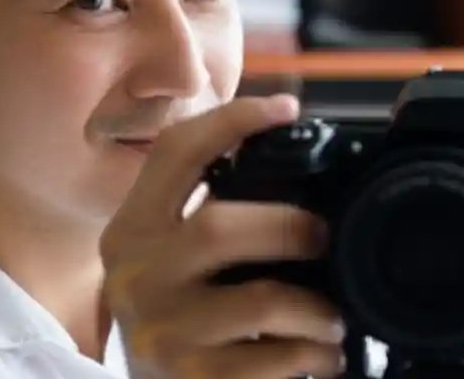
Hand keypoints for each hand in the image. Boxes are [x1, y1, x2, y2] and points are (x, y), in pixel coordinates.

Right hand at [100, 95, 345, 378]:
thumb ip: (209, 211)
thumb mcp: (172, 258)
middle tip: (323, 238)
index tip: (286, 109)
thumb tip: (290, 153)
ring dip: (315, 308)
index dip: (231, 120)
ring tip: (332, 317)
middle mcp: (135, 276)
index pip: (174, 153)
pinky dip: (312, 355)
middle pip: (218, 226)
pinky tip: (321, 355)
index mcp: (131, 229)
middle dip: (289, 227)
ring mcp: (158, 332)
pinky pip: (271, 360)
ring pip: (260, 300)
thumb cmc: (178, 316)